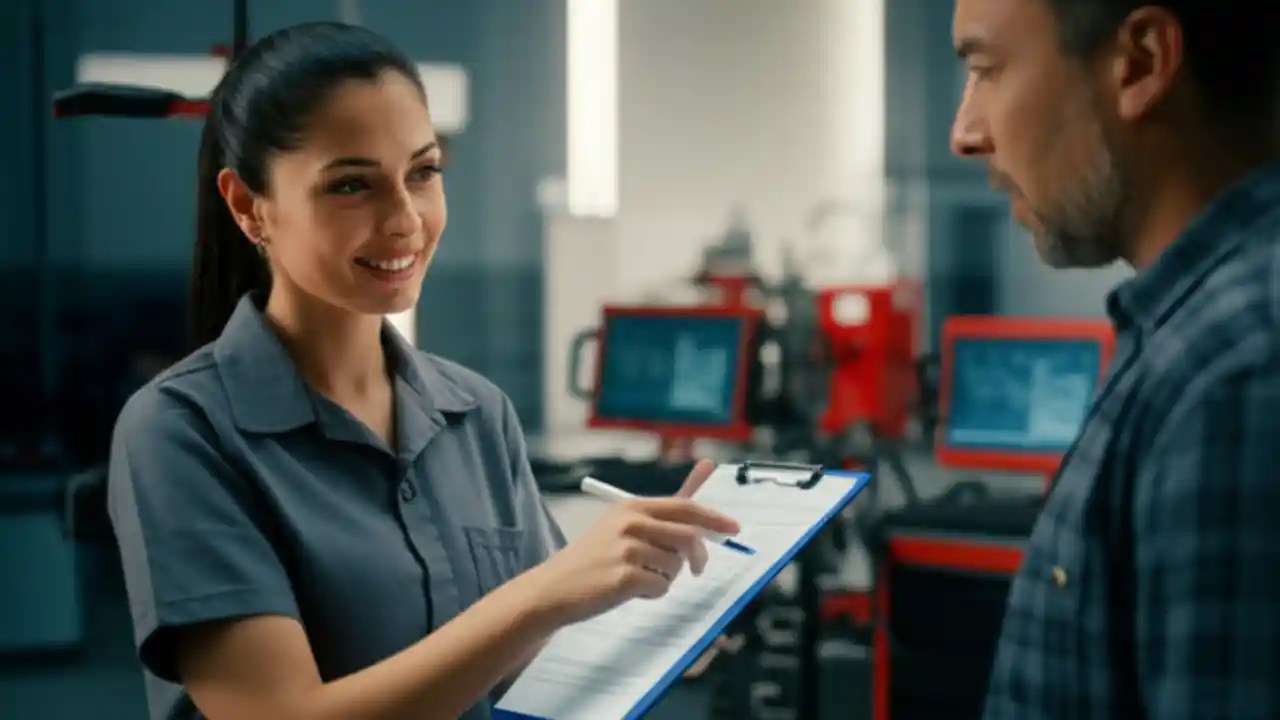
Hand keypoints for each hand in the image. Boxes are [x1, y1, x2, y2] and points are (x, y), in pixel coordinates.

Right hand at [526, 460, 740, 626]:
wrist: (554, 588)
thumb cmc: (594, 557)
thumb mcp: (623, 525)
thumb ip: (664, 511)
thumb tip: (705, 469)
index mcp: (632, 507)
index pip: (685, 507)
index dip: (714, 518)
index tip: (733, 528)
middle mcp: (631, 523)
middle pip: (688, 536)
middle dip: (699, 556)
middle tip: (699, 569)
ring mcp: (627, 549)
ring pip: (676, 566)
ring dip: (667, 578)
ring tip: (640, 578)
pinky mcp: (624, 577)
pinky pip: (662, 587)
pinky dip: (653, 593)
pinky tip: (631, 590)